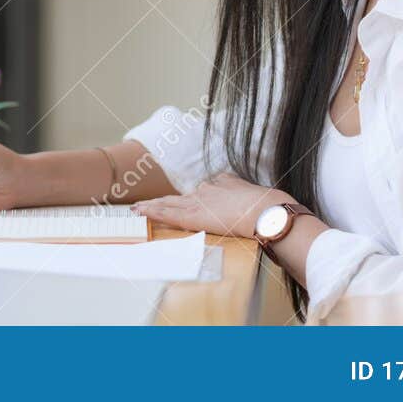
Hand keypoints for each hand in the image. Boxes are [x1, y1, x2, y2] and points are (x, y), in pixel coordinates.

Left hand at [131, 173, 290, 237]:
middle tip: (144, 205)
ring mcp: (198, 203)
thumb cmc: (264, 205)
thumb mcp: (249, 191)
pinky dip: (154, 212)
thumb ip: (237, 189)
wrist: (265, 210)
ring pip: (169, 204)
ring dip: (152, 207)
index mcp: (218, 185)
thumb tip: (235, 191)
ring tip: (137, 209)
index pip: (197, 194)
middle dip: (162, 201)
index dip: (184, 200)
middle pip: (178, 198)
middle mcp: (205, 192)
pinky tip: (142, 212)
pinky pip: (169, 214)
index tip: (175, 203)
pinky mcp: (194, 216)